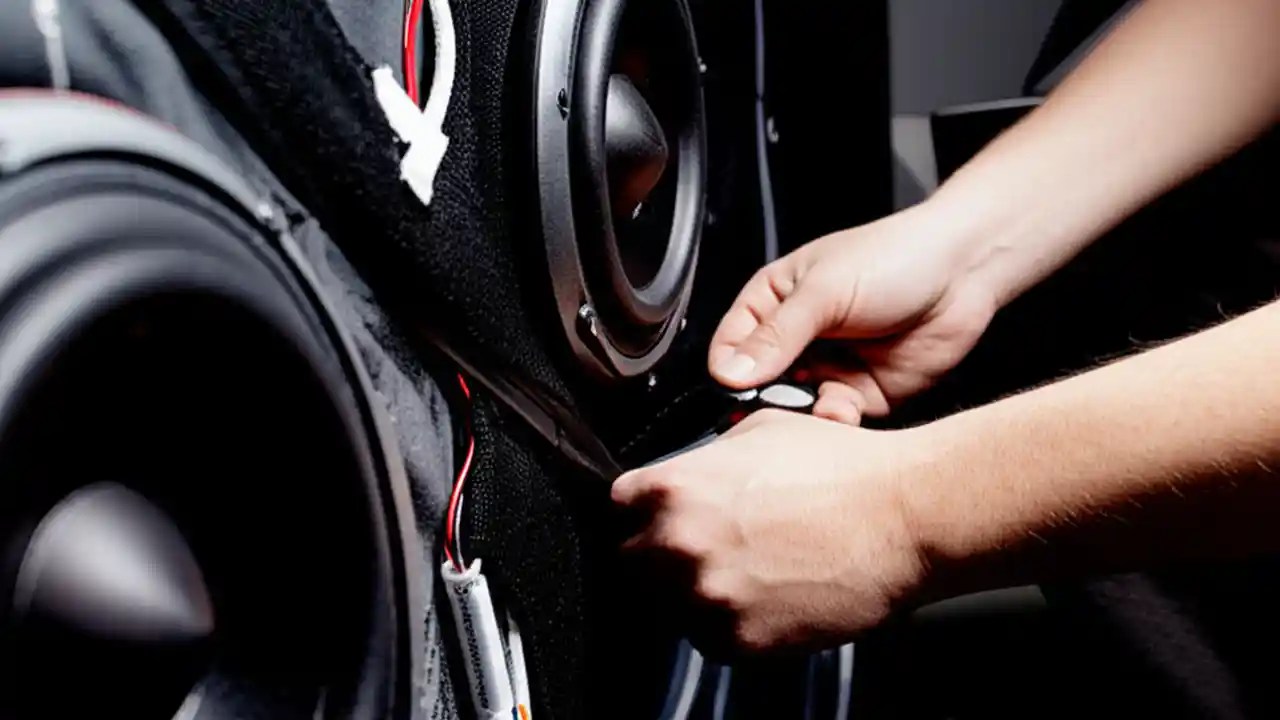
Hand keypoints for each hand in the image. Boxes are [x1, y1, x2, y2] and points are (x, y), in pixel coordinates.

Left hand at [612, 410, 929, 656]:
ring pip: (671, 604)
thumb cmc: (843, 470)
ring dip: (697, 590)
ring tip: (750, 568)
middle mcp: (678, 543)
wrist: (903, 517)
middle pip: (637, 557)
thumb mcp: (759, 430)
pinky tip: (768, 593)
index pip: (621, 503)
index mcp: (674, 488)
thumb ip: (707, 457)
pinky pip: (711, 638)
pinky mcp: (737, 641)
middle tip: (716, 542)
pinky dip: (731, 622)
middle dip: (666, 549)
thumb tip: (693, 470)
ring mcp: (705, 597)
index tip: (665, 512)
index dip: (647, 506)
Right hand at [709, 204, 997, 423]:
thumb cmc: (895, 257)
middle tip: (775, 406)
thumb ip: (776, 336)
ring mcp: (828, 367)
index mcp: (774, 302)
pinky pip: (835, 419)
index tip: (738, 389)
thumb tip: (731, 374)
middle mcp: (797, 339)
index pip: (729, 347)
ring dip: (801, 415)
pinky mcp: (861, 393)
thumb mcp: (823, 291)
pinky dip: (835, 422)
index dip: (730, 372)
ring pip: (795, 408)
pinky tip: (842, 411)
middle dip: (765, 401)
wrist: (965, 271)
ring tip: (816, 405)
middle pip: (759, 386)